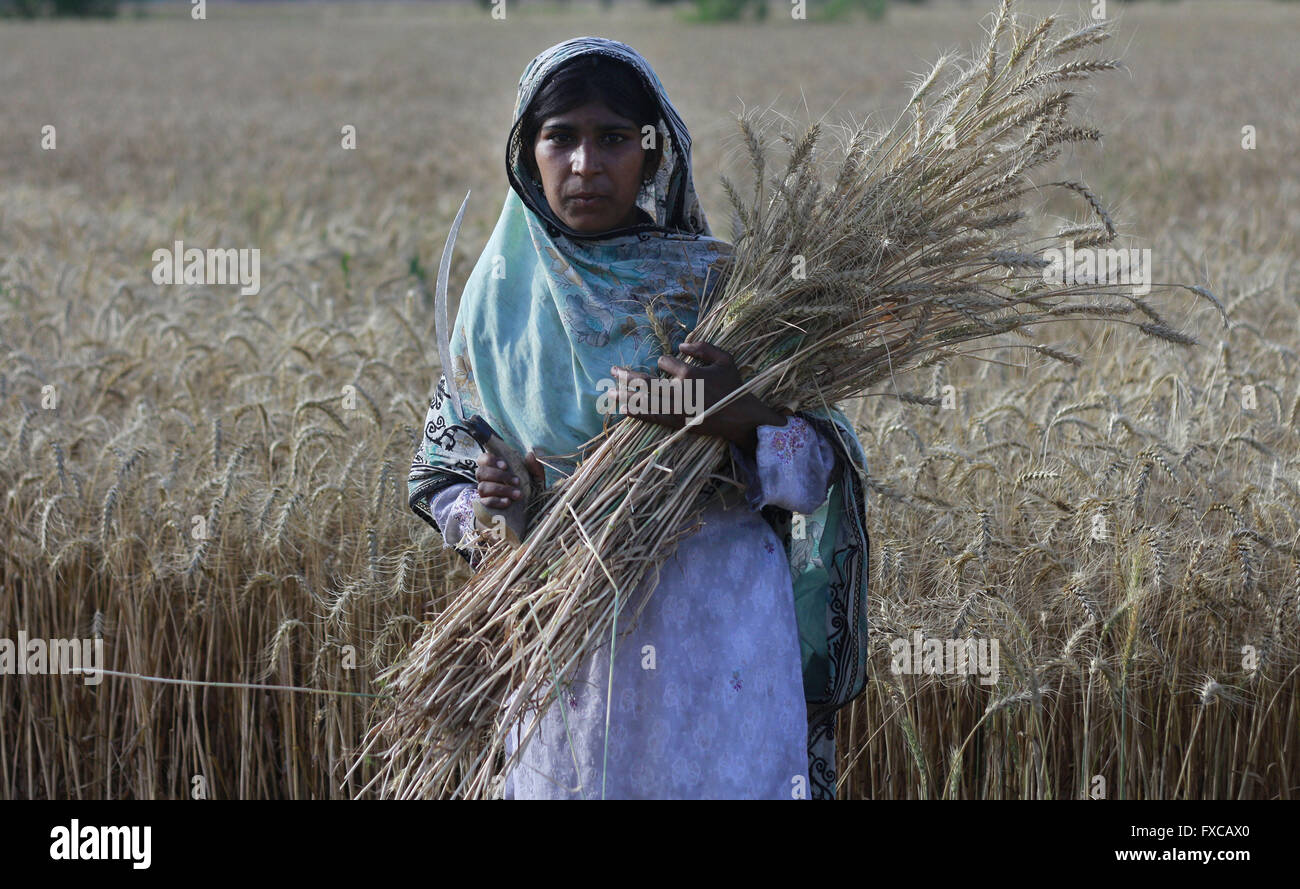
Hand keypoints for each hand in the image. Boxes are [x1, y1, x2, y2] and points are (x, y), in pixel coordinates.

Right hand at [475, 448, 545, 509]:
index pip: (483, 459)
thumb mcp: (536, 480)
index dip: (490, 460)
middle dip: (499, 476)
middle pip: (480, 472)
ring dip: (501, 489)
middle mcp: (487, 480)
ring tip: (517, 495)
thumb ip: (534, 467)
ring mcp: (485, 494)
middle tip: (517, 482)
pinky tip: (508, 502)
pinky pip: (485, 502)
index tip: (506, 466)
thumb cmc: (530, 494)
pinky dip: (497, 501)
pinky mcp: (485, 507)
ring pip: (482, 487)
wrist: (529, 517)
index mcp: (497, 470)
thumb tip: (530, 455)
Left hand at [609, 341, 786, 450]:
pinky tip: (623, 410)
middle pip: (645, 382)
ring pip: (644, 400)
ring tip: (609, 392)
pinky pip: (651, 417)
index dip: (664, 363)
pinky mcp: (676, 422)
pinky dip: (636, 413)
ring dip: (625, 395)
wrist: (740, 417)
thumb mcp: (725, 359)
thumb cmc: (733, 387)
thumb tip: (681, 344)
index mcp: (689, 373)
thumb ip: (704, 347)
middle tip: (613, 371)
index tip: (666, 365)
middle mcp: (677, 391)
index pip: (665, 363)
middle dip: (626, 376)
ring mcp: (675, 408)